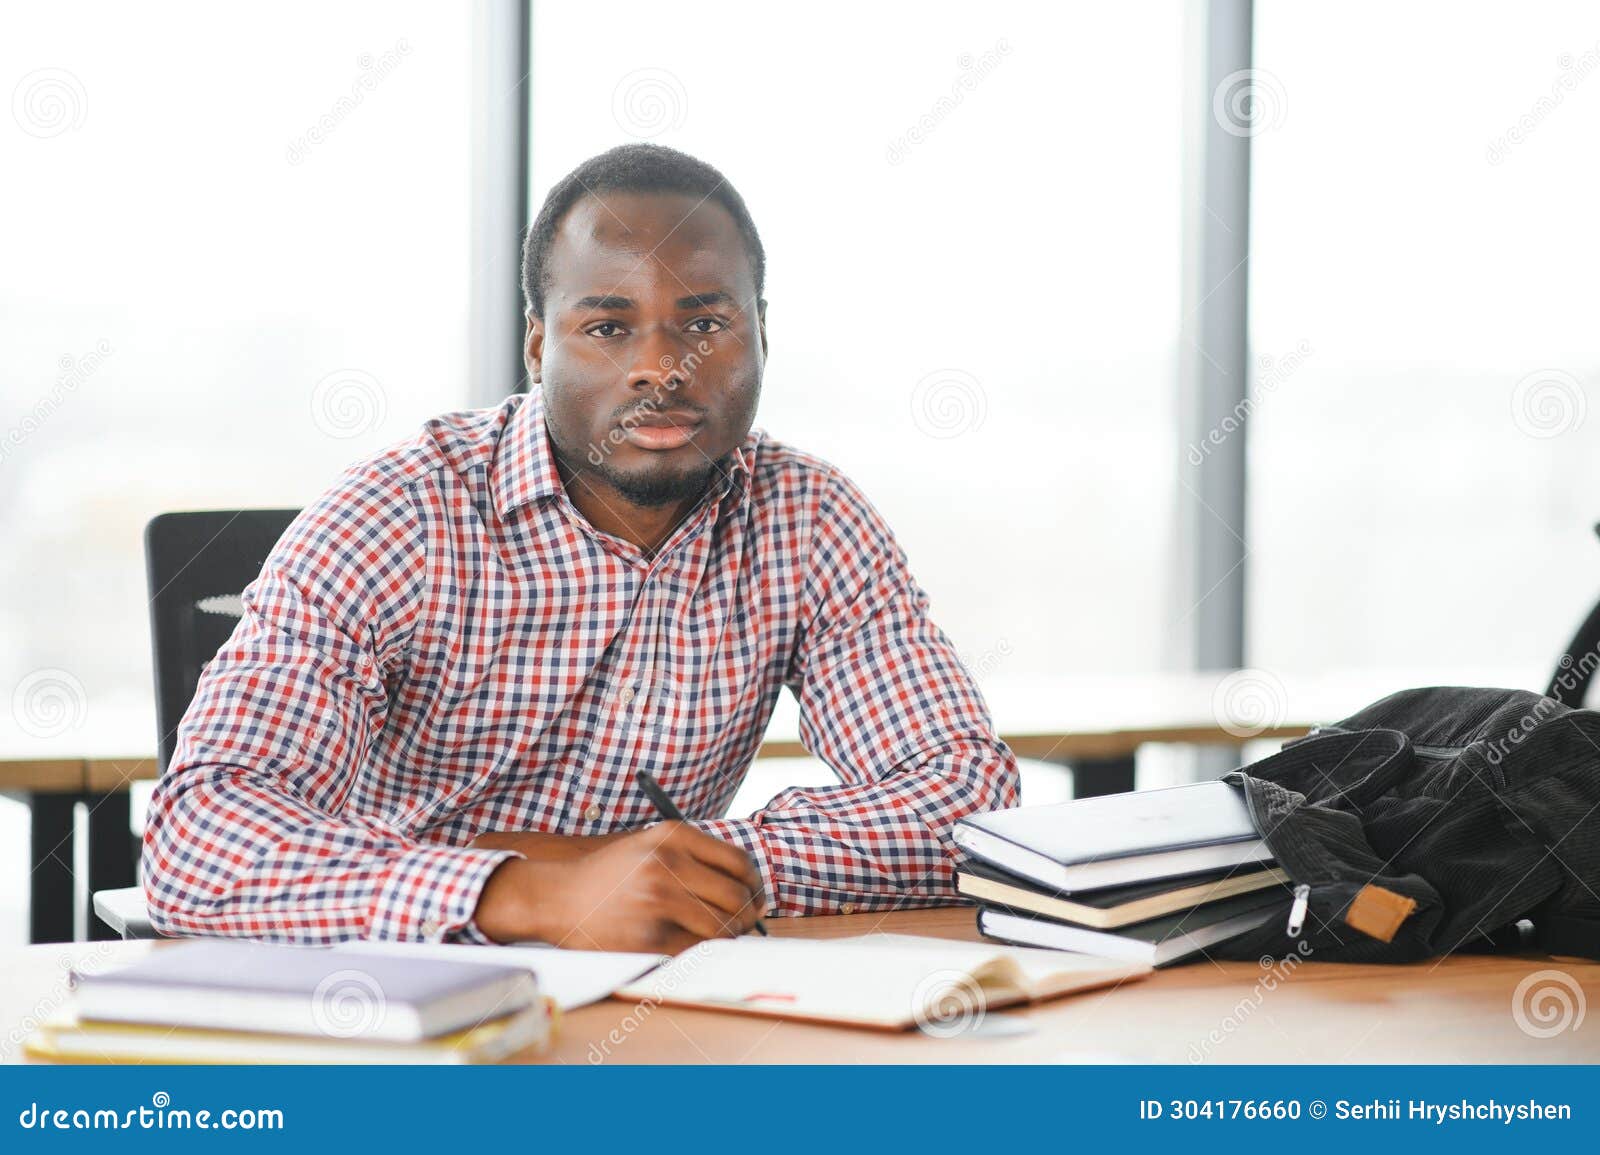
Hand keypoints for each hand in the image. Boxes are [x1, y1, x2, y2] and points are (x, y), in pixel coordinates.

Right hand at [473, 821, 766, 952]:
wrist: (557, 897)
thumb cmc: (611, 875)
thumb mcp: (651, 845)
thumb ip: (697, 858)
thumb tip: (751, 889)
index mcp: (673, 836)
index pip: (739, 862)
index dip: (755, 884)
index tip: (755, 897)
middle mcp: (667, 863)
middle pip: (737, 896)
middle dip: (747, 915)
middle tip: (743, 923)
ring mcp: (657, 901)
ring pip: (723, 927)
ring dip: (728, 936)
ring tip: (717, 936)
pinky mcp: (648, 937)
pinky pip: (697, 950)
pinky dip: (703, 952)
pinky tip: (693, 945)